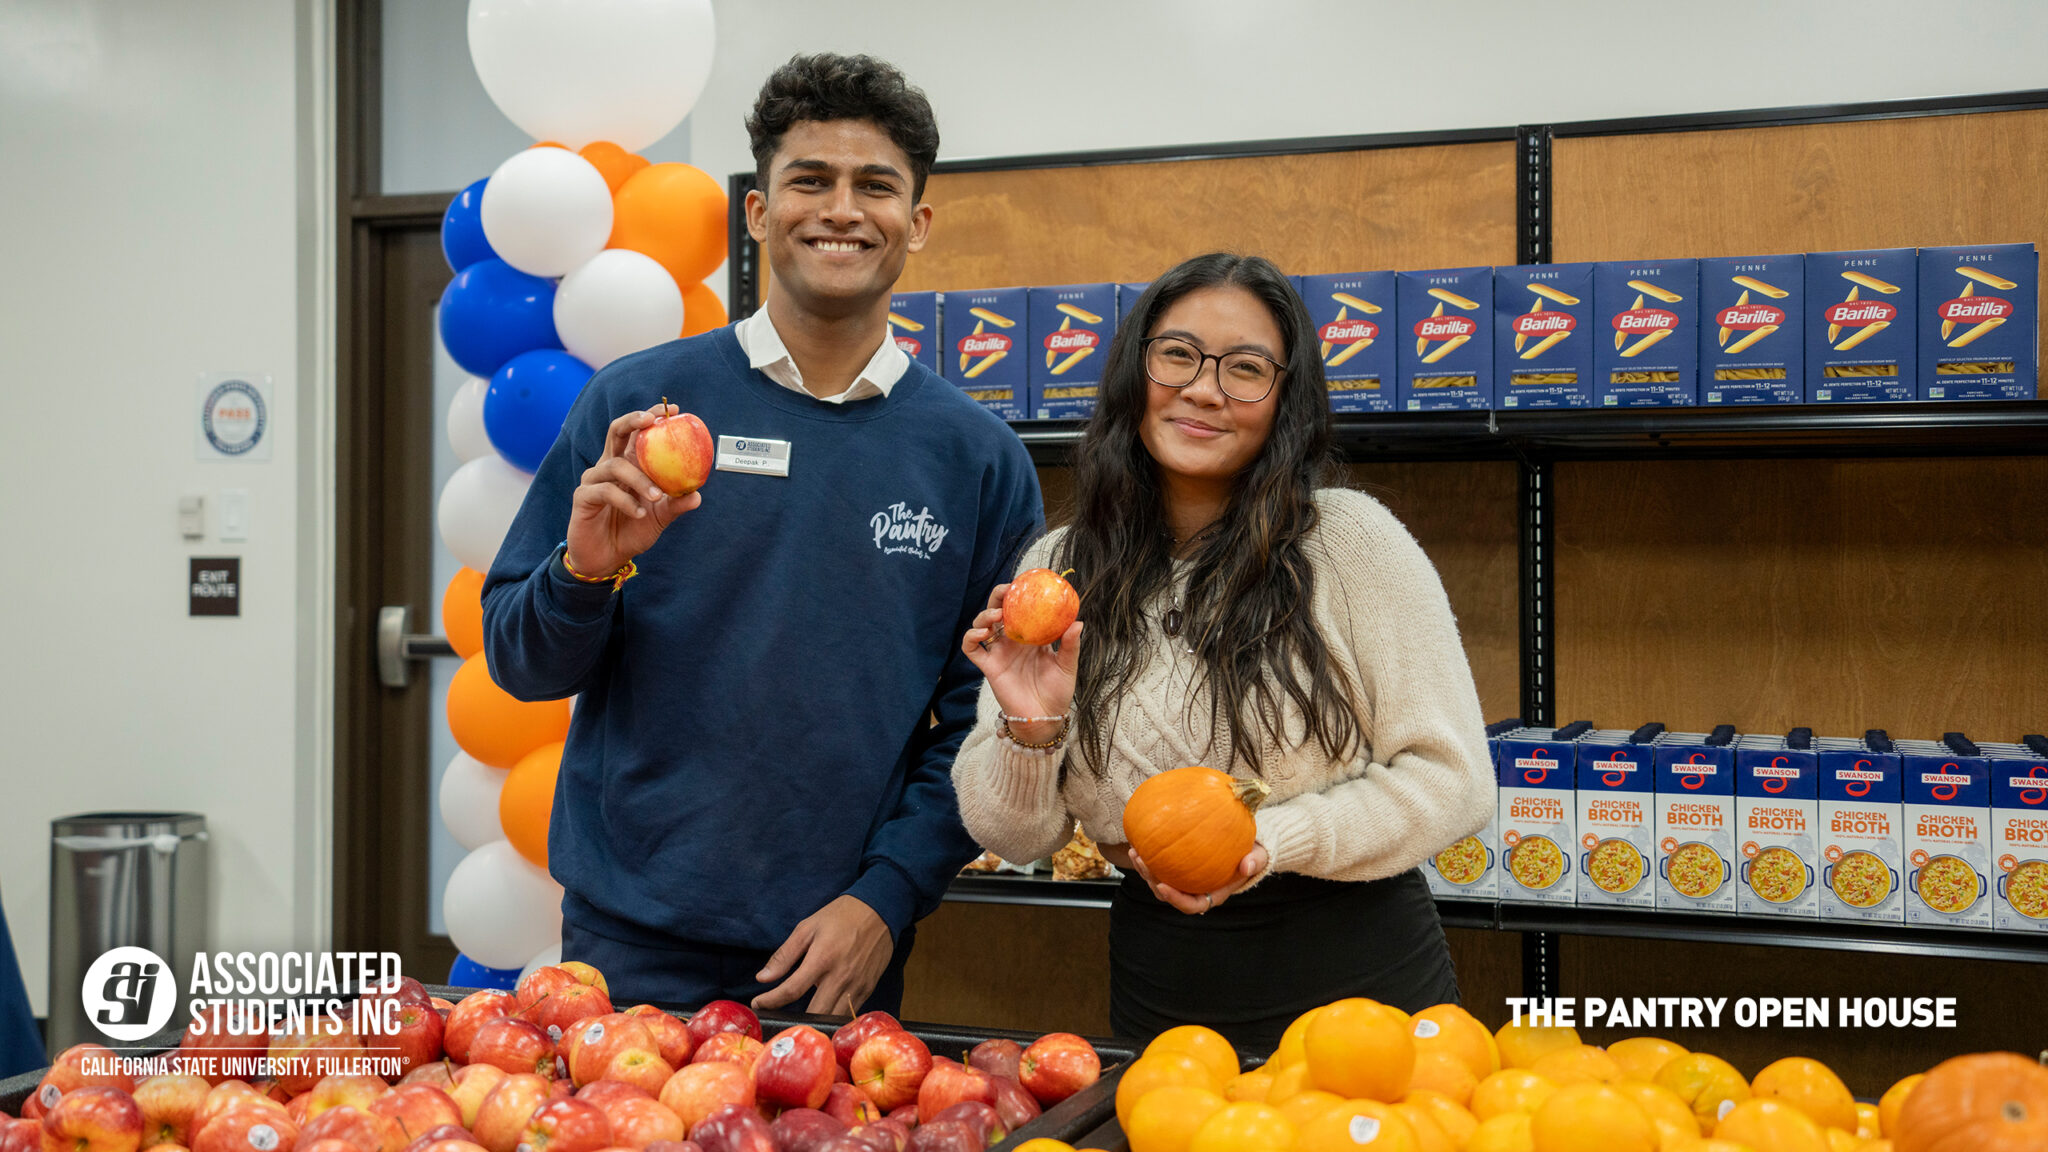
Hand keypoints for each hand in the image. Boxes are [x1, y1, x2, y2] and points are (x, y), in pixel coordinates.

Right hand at [565, 402, 702, 575]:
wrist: (606, 559)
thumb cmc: (632, 532)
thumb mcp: (659, 518)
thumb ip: (675, 505)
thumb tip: (697, 495)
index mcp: (628, 464)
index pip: (637, 433)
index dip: (651, 417)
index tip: (673, 410)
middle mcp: (609, 466)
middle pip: (616, 431)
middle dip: (633, 421)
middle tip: (652, 421)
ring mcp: (593, 480)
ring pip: (615, 465)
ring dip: (639, 479)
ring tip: (657, 497)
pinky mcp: (582, 497)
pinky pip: (604, 491)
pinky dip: (625, 501)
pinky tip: (638, 513)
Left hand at [751, 895, 894, 1015]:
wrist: (880, 910)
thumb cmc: (841, 916)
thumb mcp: (807, 928)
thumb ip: (784, 955)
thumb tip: (763, 978)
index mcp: (822, 959)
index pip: (791, 990)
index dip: (770, 1001)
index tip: (758, 1004)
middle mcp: (840, 977)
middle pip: (813, 1014)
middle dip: (793, 1021)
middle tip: (777, 1017)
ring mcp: (856, 986)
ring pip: (832, 1018)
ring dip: (814, 1023)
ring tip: (798, 1019)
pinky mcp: (868, 989)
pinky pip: (847, 1012)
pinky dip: (833, 1015)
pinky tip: (821, 1010)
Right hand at [961, 582, 1082, 744]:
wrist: (1045, 718)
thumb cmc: (1058, 691)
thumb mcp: (1068, 666)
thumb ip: (1070, 645)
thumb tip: (1077, 622)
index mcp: (1031, 636)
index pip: (1022, 608)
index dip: (1019, 594)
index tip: (1024, 582)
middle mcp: (1012, 641)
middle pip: (998, 610)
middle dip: (998, 597)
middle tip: (1005, 590)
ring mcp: (999, 652)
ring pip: (982, 625)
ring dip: (984, 615)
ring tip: (996, 616)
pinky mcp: (989, 667)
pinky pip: (972, 649)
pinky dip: (970, 637)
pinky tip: (981, 633)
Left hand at [1126, 844, 1268, 915]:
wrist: (1247, 843)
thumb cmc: (1252, 853)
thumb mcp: (1258, 856)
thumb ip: (1255, 861)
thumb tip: (1247, 866)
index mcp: (1211, 894)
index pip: (1190, 905)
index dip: (1175, 900)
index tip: (1163, 886)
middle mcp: (1194, 889)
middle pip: (1168, 894)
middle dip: (1152, 881)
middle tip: (1143, 860)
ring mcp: (1184, 879)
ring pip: (1159, 881)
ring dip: (1145, 869)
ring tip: (1136, 851)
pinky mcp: (1178, 865)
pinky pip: (1161, 865)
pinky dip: (1150, 855)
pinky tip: (1141, 839)